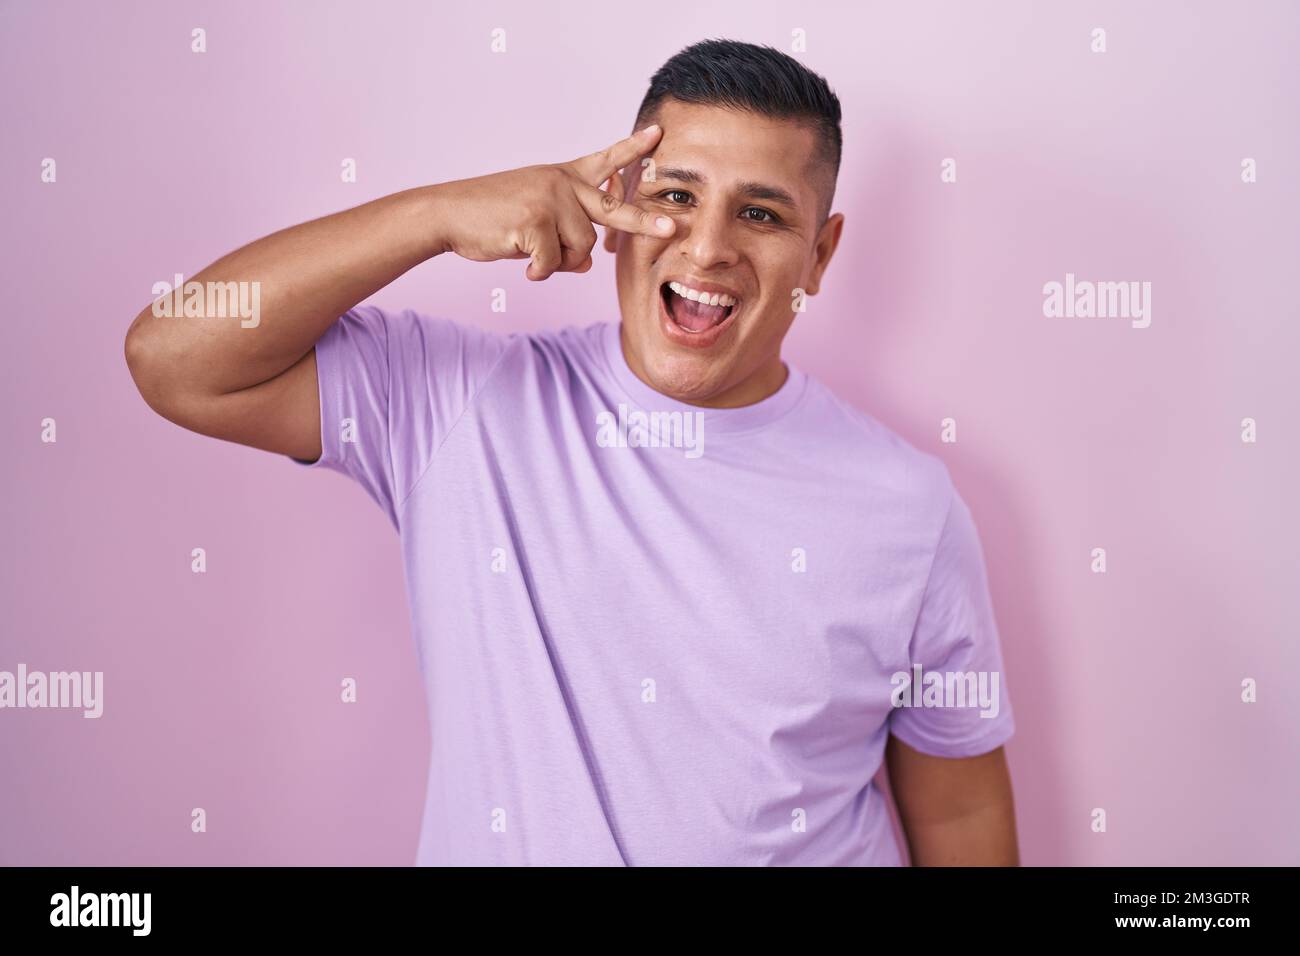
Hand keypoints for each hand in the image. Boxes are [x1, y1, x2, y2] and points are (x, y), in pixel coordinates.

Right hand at [432, 125, 674, 279]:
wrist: (448, 214)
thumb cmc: (491, 219)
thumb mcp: (534, 221)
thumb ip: (565, 235)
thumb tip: (586, 263)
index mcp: (562, 177)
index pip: (604, 160)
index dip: (632, 149)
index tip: (658, 132)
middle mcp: (560, 183)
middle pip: (612, 210)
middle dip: (644, 222)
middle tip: (671, 228)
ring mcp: (550, 200)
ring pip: (581, 249)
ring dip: (559, 261)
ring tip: (531, 251)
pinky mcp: (536, 221)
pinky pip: (553, 263)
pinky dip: (538, 271)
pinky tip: (521, 261)